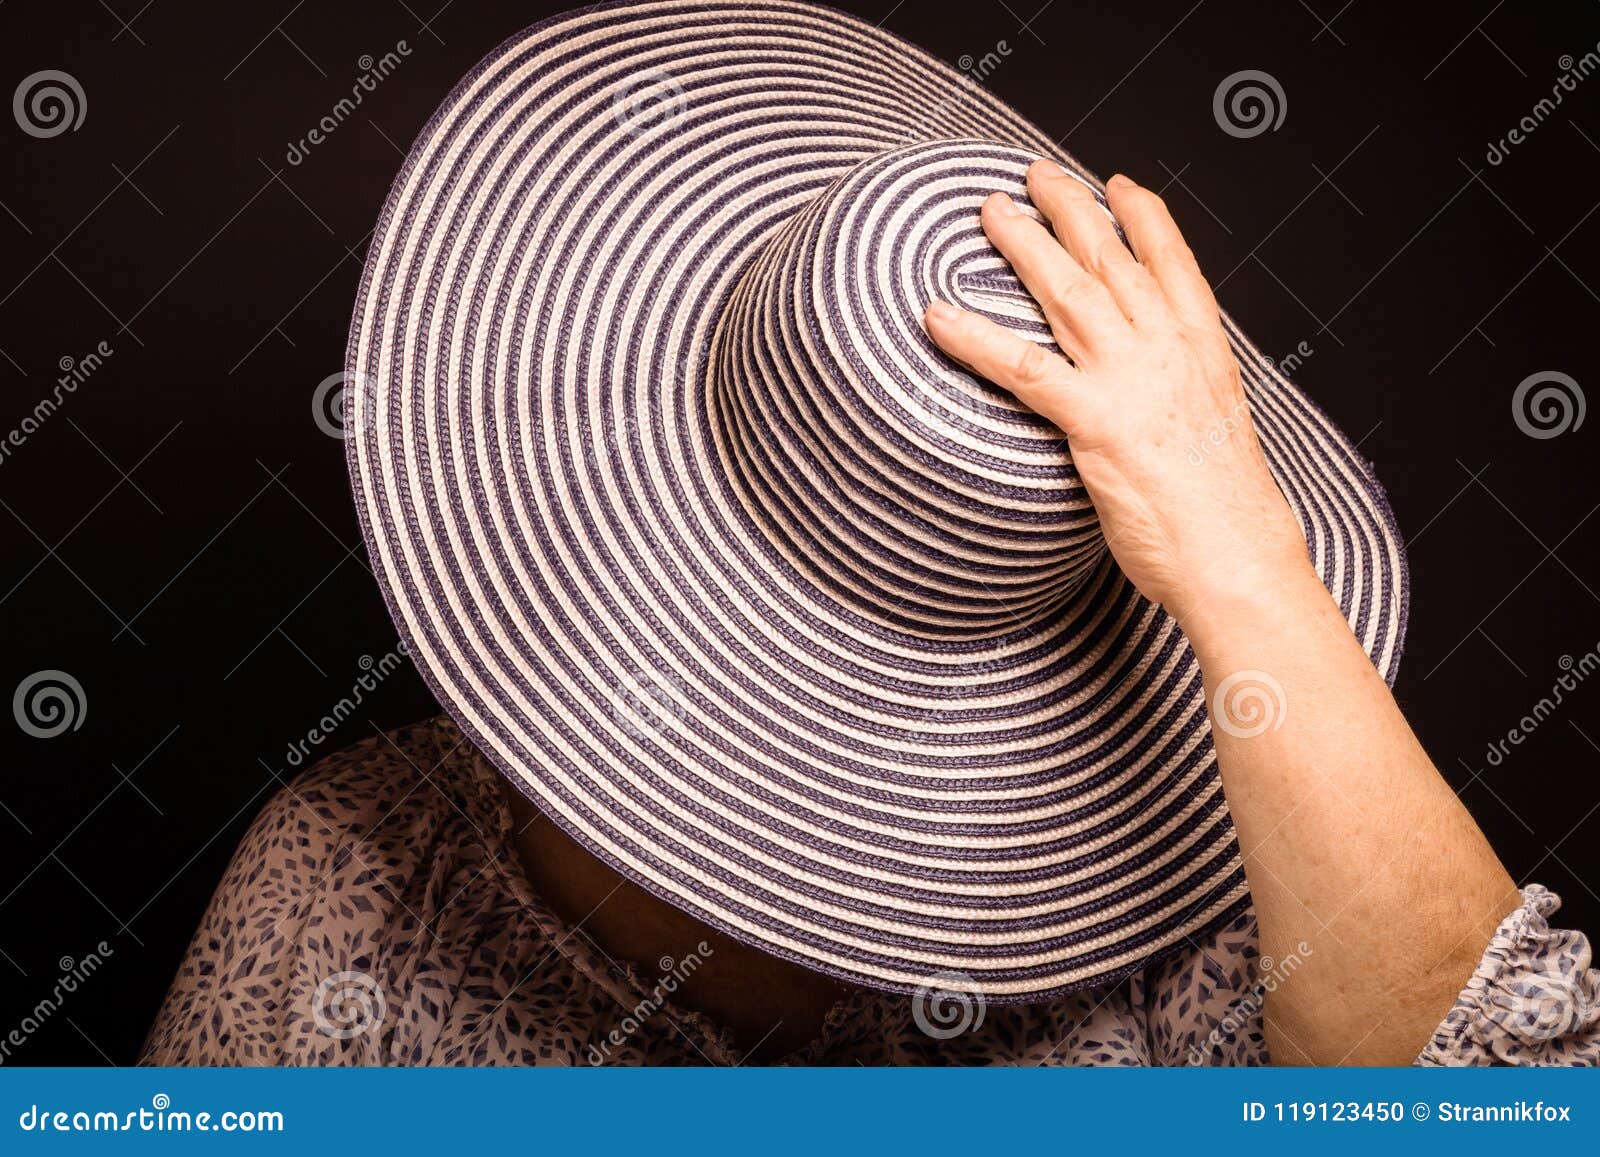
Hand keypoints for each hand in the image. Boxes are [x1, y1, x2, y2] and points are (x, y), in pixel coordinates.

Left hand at [924, 161, 1309, 627]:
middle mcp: (1168, 351)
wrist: (1238, 559)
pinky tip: (938, 315)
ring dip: (1023, 244)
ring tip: (989, 212)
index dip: (1143, 217)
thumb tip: (1153, 407)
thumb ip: (1178, 403)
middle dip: (1069, 209)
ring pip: (1067, 292)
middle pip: (1111, 260)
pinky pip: (1022, 367)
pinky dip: (976, 337)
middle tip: (1032, 175)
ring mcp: (1131, 381)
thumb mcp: (1213, 437)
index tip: (1116, 184)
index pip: (1174, 263)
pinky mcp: (1095, 421)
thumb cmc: (1225, 515)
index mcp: (1203, 353)